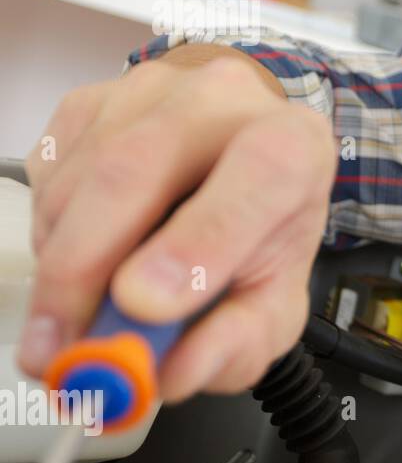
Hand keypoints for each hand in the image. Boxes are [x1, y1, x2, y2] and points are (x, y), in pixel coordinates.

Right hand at [19, 47, 335, 399]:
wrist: (238, 164)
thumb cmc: (262, 231)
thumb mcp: (273, 299)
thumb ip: (239, 342)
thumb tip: (176, 372)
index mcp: (293, 144)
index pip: (261, 173)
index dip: (202, 240)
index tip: (147, 308)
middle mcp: (222, 100)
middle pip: (135, 168)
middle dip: (84, 272)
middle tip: (61, 352)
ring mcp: (148, 91)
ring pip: (77, 179)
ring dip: (62, 265)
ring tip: (82, 317)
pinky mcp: (89, 101)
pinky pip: (46, 176)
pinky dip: (51, 237)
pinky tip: (88, 259)